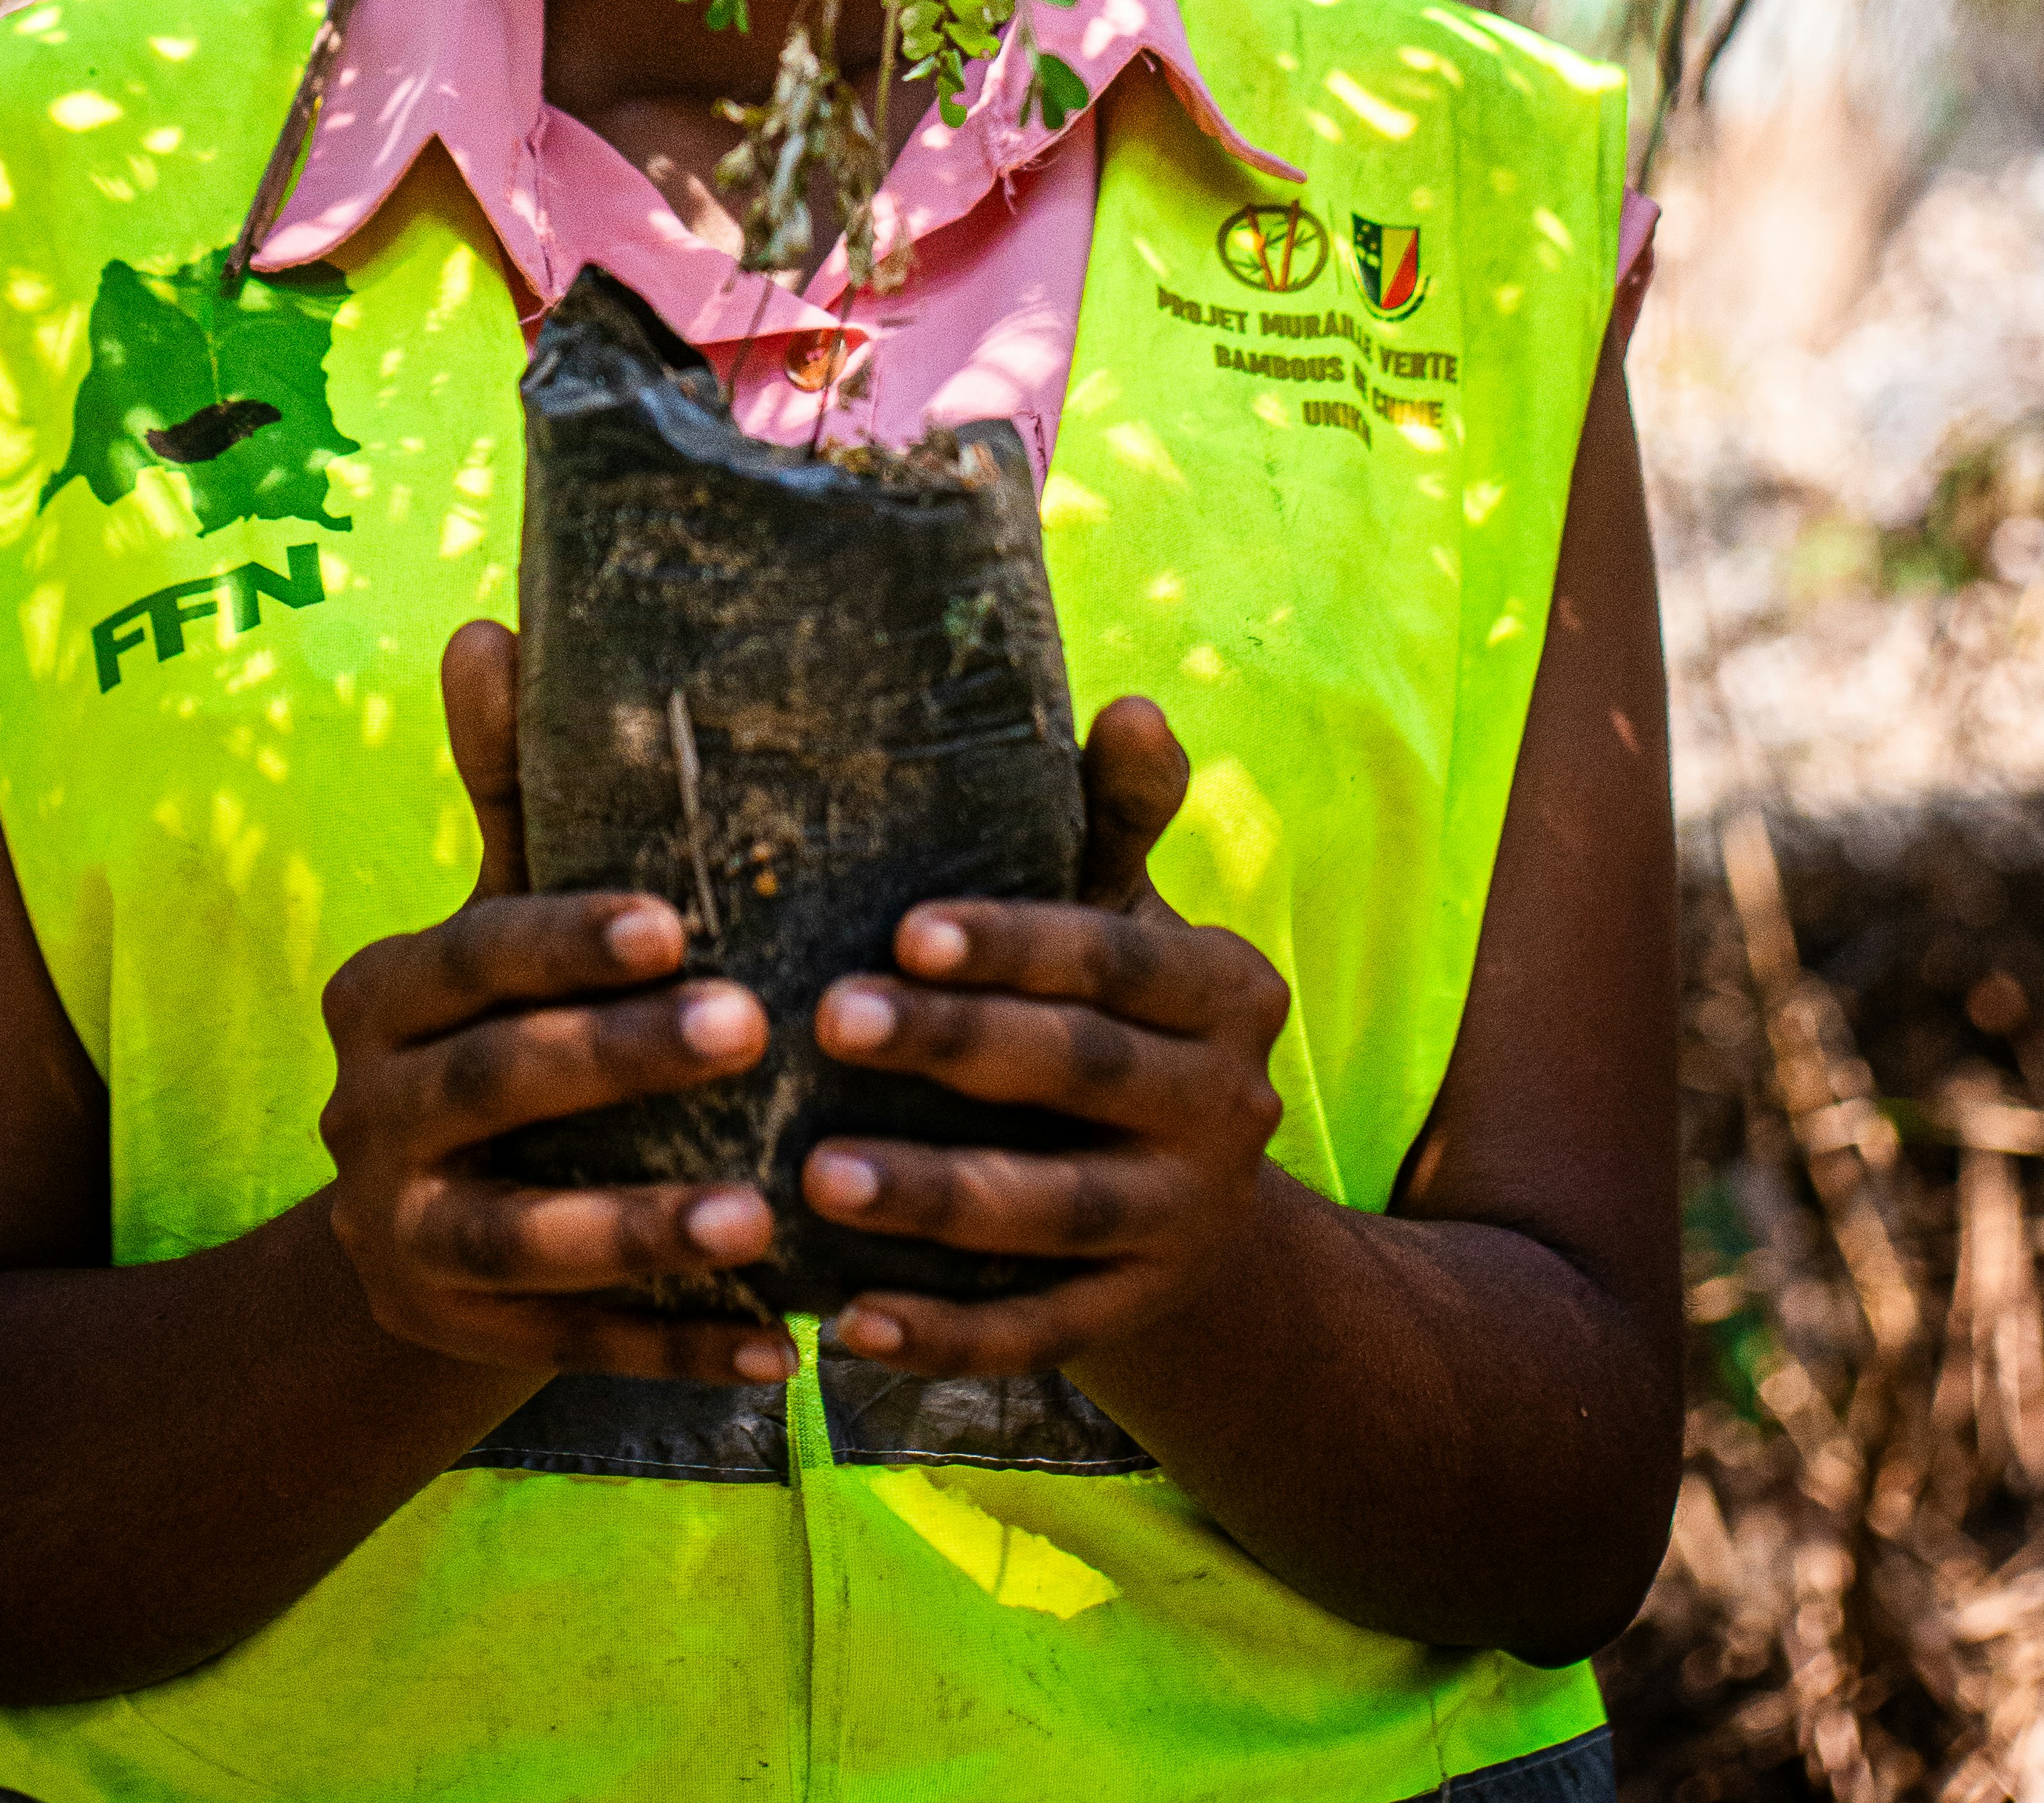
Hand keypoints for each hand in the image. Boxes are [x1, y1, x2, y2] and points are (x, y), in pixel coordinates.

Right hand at [319, 619, 794, 1383]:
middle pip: (490, 1087)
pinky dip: (676, 1348)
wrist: (427, 1213)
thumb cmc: (501, 1018)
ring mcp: (403, 1241)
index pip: (467, 955)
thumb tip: (487, 628)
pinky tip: (779, 1347)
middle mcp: (367, 1119)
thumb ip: (506, 790)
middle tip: (752, 1025)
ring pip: (519, 1239)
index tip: (677, 920)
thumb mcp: (494, 912)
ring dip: (642, 1228)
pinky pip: (574, 1349)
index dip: (563, 939)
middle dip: (618, 1062)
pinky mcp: (459, 1340)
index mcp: (378, 997)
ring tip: (761, 1215)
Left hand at [799, 694, 1287, 1374]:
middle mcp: (1227, 1109)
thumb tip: (1136, 708)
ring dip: (935, 1199)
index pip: (1114, 960)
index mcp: (1226, 992)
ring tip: (816, 1179)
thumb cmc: (1116, 1004)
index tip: (903, 927)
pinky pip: (1033, 1334)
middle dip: (954, 1050)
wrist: (1188, 1186)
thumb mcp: (1126, 911)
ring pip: (1055, 1215)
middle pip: (1079, 1076)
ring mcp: (1183, 1224)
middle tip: (827, 1022)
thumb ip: (1116, 818)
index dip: (1013, 944)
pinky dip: (941, 1335)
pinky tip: (846, 1325)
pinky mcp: (1132, 1318)